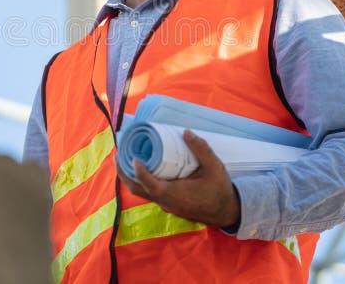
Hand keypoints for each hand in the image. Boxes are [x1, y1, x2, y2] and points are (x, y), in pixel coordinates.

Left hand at [116, 129, 240, 228]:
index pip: (148, 184)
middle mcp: (165, 201)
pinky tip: (142, 168)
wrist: (226, 211)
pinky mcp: (168, 203)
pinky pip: (149, 192)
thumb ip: (201, 149)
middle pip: (137, 189)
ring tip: (124, 158)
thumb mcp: (214, 167)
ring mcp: (165, 204)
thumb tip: (186, 132)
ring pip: (141, 191)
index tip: (133, 157)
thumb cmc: (219, 190)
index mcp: (173, 194)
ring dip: (130, 176)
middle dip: (124, 173)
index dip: (138, 171)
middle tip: (117, 155)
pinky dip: (141, 180)